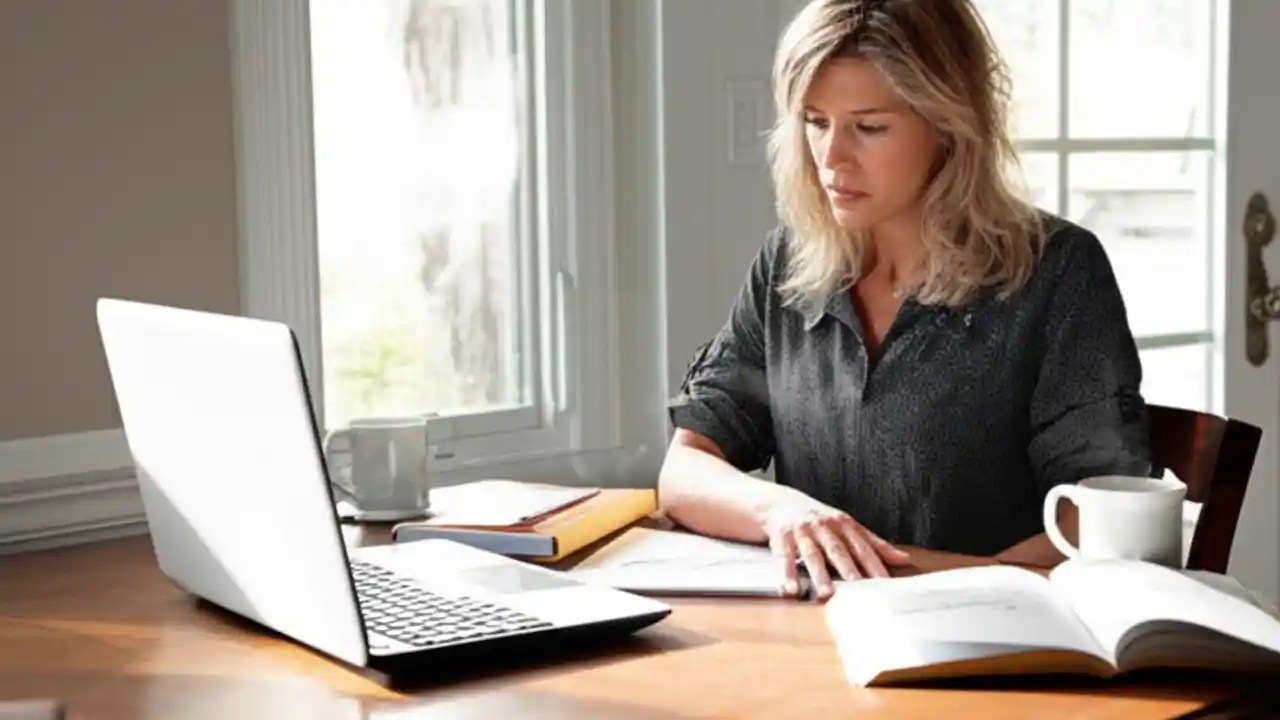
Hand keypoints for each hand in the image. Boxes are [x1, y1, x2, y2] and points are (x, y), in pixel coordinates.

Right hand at [763, 491, 910, 599]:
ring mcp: (803, 531)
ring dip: (819, 575)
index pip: (862, 547)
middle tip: (860, 591)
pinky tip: (789, 590)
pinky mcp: (782, 537)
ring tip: (826, 595)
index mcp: (844, 525)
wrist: (779, 502)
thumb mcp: (848, 527)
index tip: (885, 584)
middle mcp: (825, 527)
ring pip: (812, 555)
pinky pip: (784, 558)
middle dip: (849, 571)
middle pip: (838, 551)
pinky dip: (786, 574)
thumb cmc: (819, 520)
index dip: (874, 565)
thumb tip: (904, 559)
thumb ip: (874, 544)